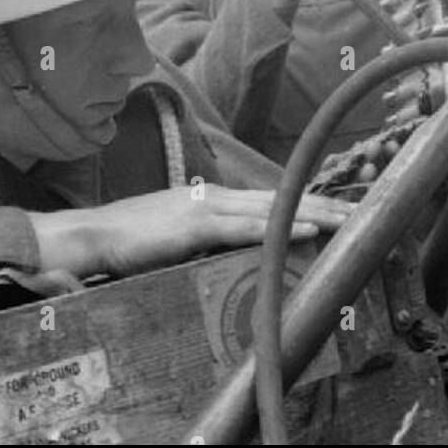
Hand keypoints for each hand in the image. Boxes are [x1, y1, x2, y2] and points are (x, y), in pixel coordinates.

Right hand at [27, 185, 352, 278]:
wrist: (87, 236)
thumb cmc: (124, 241)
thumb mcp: (171, 235)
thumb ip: (199, 238)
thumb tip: (224, 251)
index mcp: (208, 197)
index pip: (267, 198)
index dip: (302, 200)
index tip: (335, 206)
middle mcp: (213, 196)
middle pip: (279, 197)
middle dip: (321, 202)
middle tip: (359, 210)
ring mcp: (205, 208)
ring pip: (272, 208)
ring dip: (314, 213)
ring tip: (348, 219)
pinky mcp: (194, 226)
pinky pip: (248, 227)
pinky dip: (281, 228)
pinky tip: (308, 231)